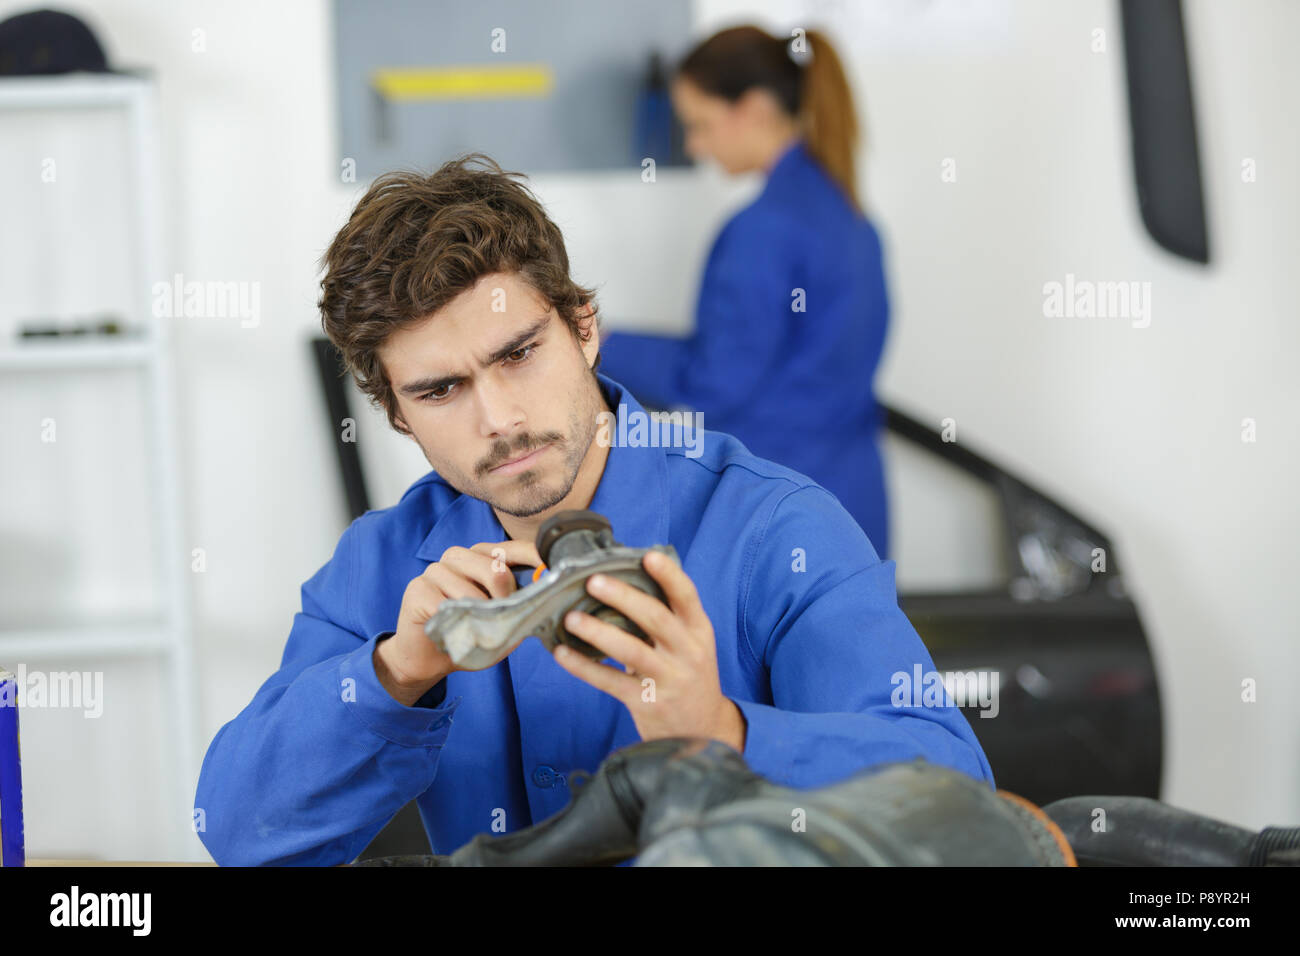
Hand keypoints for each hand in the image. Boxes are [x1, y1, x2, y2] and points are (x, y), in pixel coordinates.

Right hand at [376, 538, 541, 704]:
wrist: (427, 657)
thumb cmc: (466, 633)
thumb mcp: (499, 621)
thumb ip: (518, 608)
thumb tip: (542, 603)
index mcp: (479, 557)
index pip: (510, 549)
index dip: (533, 556)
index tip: (554, 566)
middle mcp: (457, 556)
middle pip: (495, 569)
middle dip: (505, 599)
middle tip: (500, 618)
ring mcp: (435, 570)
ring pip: (472, 592)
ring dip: (477, 618)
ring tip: (471, 629)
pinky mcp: (417, 589)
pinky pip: (447, 607)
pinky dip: (454, 624)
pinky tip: (451, 630)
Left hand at [553, 550, 746, 750]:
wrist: (703, 730)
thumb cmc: (688, 676)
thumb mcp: (690, 645)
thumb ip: (666, 619)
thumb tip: (622, 582)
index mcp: (699, 631)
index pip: (687, 596)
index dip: (668, 575)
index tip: (648, 556)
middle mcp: (688, 652)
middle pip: (656, 618)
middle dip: (623, 597)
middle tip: (593, 581)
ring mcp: (669, 679)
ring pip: (631, 650)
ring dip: (598, 632)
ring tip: (571, 618)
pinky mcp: (647, 702)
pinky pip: (610, 681)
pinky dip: (584, 667)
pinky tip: (563, 654)